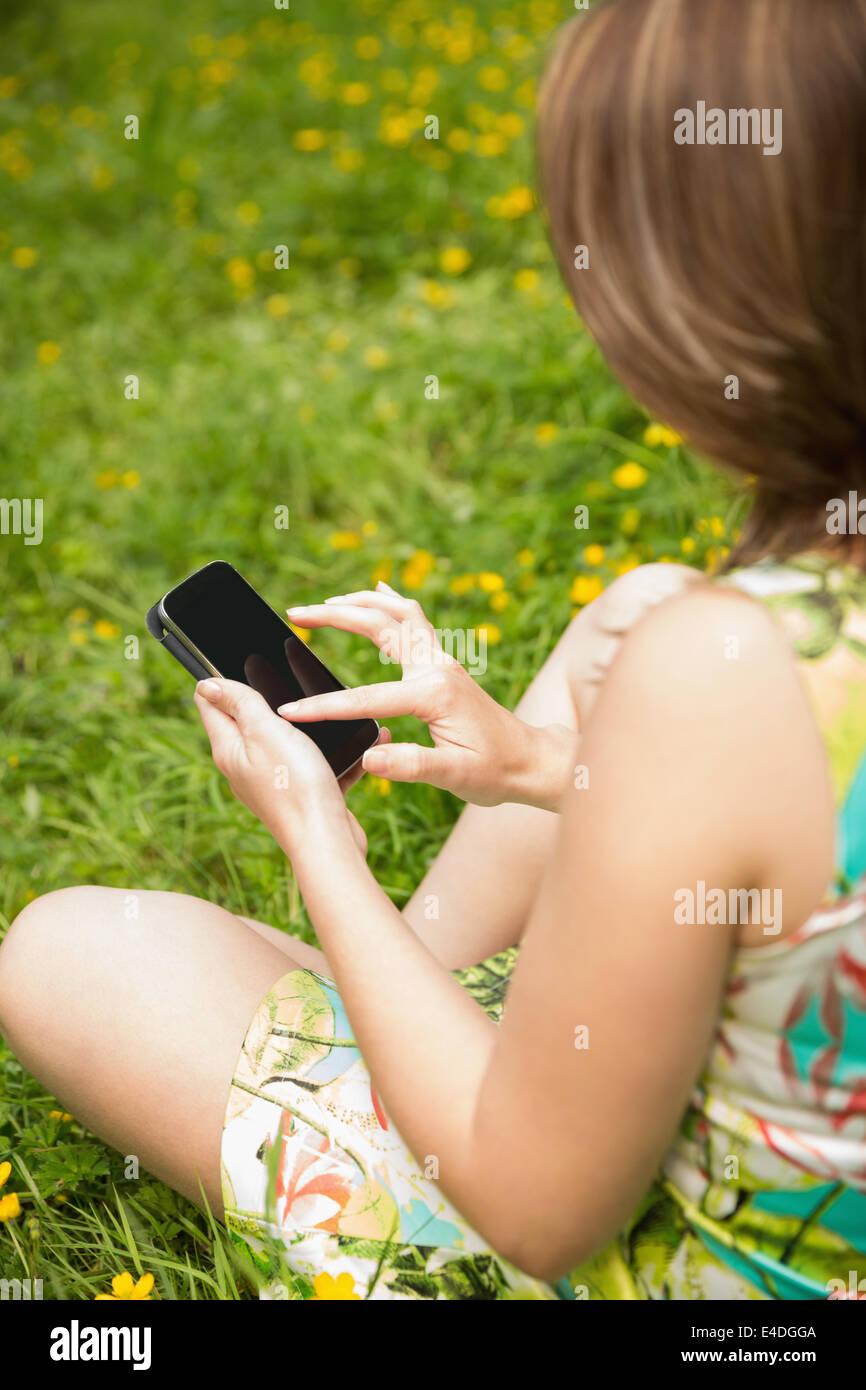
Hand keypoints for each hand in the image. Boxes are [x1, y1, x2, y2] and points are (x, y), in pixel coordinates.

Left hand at [194, 678, 379, 854]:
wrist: (327, 842)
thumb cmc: (295, 786)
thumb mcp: (264, 732)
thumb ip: (239, 704)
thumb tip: (206, 683)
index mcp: (229, 750)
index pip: (209, 705)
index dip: (218, 679)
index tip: (237, 658)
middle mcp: (245, 767)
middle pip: (248, 721)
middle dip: (266, 697)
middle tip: (286, 676)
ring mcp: (273, 782)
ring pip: (285, 741)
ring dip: (305, 725)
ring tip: (327, 707)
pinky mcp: (302, 794)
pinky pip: (316, 764)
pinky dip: (334, 753)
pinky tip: (359, 744)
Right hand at [281, 583, 575, 809]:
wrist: (530, 761)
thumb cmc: (495, 771)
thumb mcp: (454, 776)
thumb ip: (411, 765)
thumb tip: (369, 757)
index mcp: (433, 693)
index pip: (366, 697)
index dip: (324, 707)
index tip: (288, 712)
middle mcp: (437, 667)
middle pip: (379, 625)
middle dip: (334, 616)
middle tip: (296, 614)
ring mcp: (441, 660)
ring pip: (396, 613)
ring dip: (358, 602)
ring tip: (322, 604)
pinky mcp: (443, 664)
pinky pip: (413, 620)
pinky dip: (388, 603)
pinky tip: (374, 590)